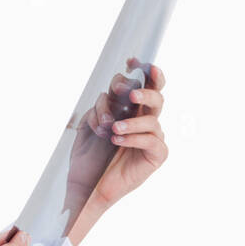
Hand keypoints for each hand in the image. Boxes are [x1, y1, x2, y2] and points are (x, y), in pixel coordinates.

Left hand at [92, 61, 168, 207]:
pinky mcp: (156, 156)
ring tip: (114, 128)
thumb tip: (111, 92)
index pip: (142, 84)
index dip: (143, 69)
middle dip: (146, 91)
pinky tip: (118, 140)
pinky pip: (151, 141)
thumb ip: (101, 106)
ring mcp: (153, 138)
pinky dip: (134, 138)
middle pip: (156, 97)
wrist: (87, 185)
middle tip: (131, 94)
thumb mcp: (90, 123)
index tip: (131, 60)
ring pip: (152, 120)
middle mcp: (145, 121)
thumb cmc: (89, 155)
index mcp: (131, 110)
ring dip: (132, 121)